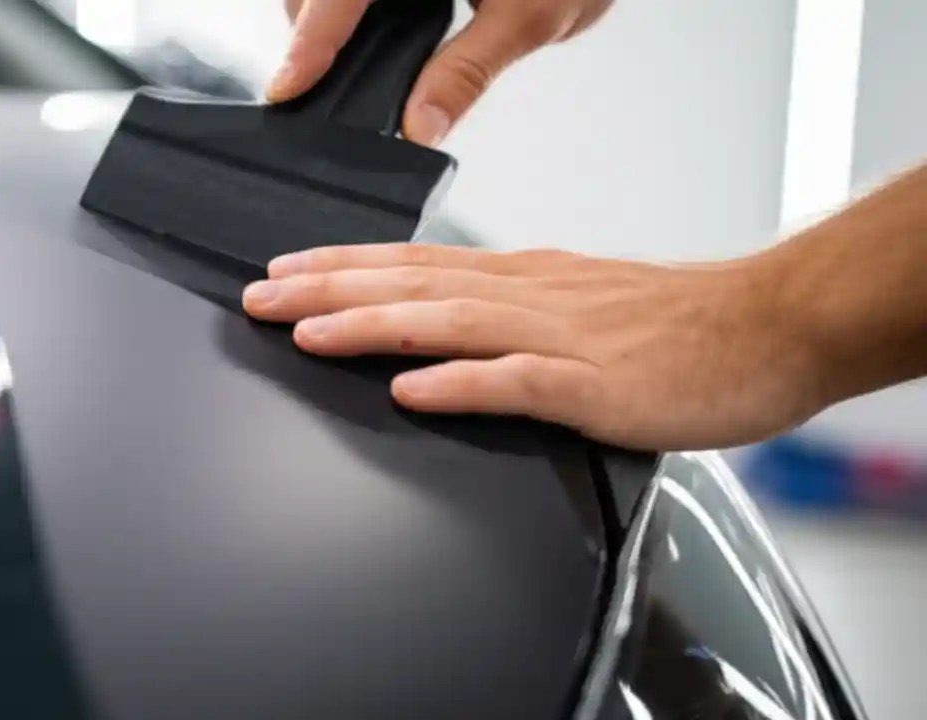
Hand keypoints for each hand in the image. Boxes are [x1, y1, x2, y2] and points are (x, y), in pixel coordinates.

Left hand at [242, 244, 827, 450]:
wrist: (774, 325)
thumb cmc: (683, 321)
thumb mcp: (583, 301)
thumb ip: (517, 313)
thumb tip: (451, 332)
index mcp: (527, 279)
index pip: (416, 263)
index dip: (344, 266)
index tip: (286, 271)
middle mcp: (534, 295)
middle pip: (414, 285)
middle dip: (330, 290)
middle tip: (259, 296)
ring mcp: (565, 337)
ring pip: (452, 323)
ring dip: (374, 326)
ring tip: (308, 334)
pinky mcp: (599, 385)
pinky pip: (520, 382)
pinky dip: (461, 383)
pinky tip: (412, 390)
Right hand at [270, 0, 612, 145]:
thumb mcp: (534, 15)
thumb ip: (468, 72)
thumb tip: (418, 127)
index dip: (311, 43)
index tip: (288, 89)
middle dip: (312, 28)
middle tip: (319, 82)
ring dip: (326, 12)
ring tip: (341, 56)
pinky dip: (347, 7)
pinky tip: (368, 29)